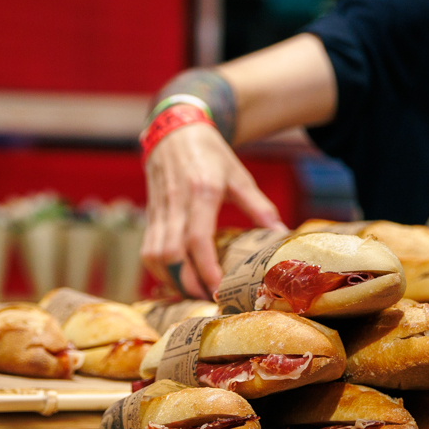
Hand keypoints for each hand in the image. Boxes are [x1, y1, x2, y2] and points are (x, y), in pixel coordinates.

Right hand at [142, 123, 285, 299]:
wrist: (176, 130)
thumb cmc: (211, 154)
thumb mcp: (239, 176)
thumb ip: (259, 206)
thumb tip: (281, 233)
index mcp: (201, 192)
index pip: (197, 239)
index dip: (206, 269)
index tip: (219, 289)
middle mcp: (176, 203)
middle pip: (171, 254)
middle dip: (187, 282)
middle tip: (208, 298)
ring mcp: (159, 210)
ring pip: (154, 255)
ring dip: (170, 279)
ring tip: (192, 293)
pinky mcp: (150, 215)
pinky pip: (147, 249)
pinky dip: (158, 270)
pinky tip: (174, 280)